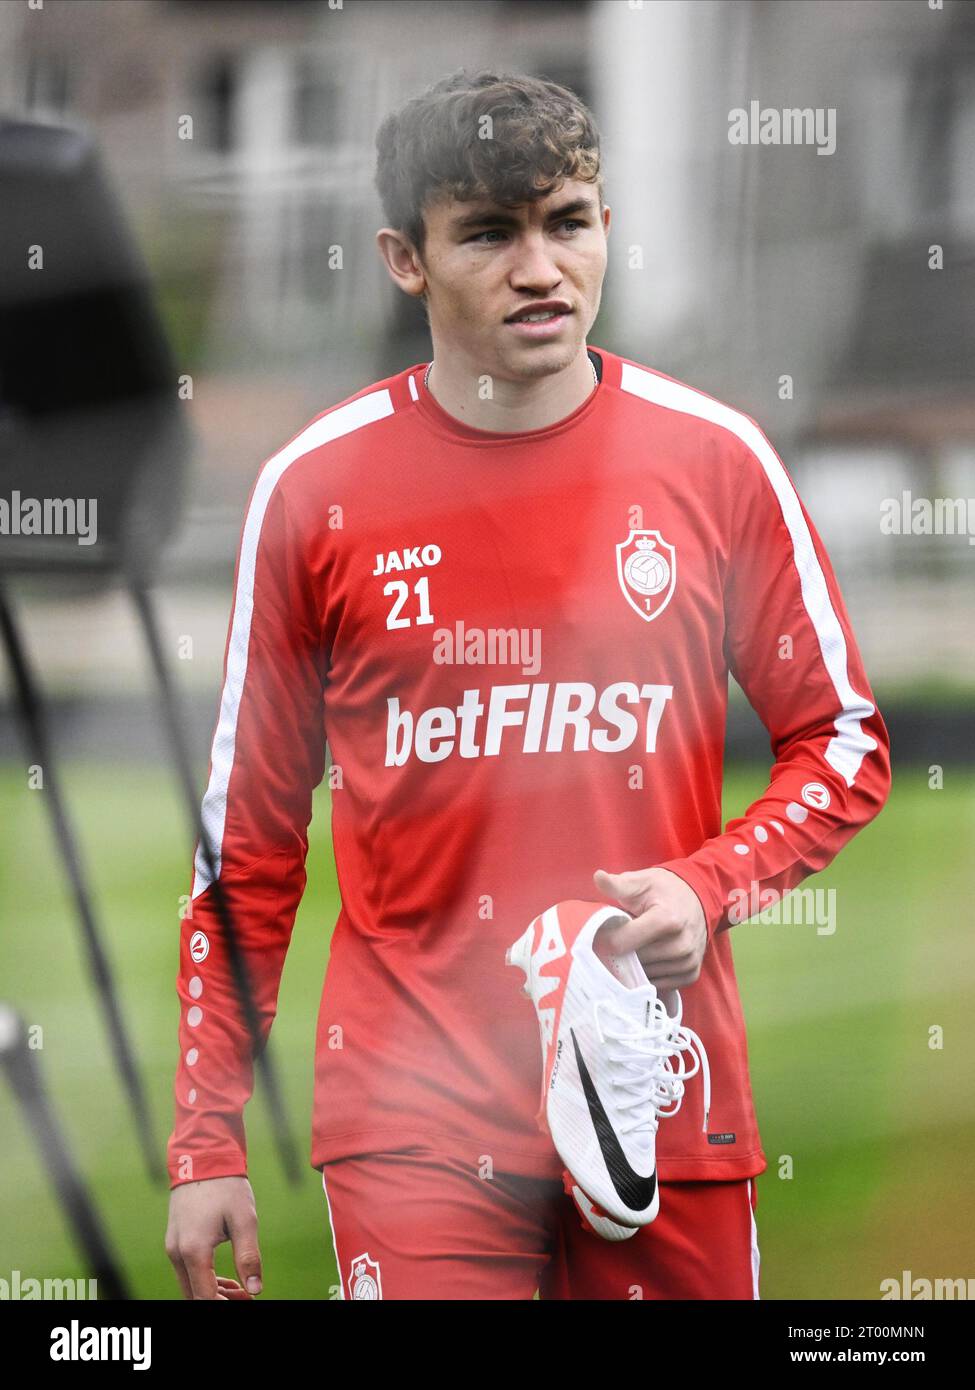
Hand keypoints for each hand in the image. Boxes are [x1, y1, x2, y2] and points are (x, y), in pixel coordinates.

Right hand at [165, 1176, 262, 1299]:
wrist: (203, 1158)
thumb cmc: (227, 1187)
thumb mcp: (244, 1220)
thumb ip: (248, 1257)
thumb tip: (255, 1290)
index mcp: (194, 1251)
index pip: (205, 1297)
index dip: (226, 1305)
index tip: (246, 1302)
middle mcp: (177, 1253)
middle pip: (194, 1295)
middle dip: (219, 1301)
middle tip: (246, 1298)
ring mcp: (172, 1246)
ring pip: (189, 1284)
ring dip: (212, 1292)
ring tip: (240, 1290)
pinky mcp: (174, 1239)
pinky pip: (187, 1270)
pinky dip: (204, 1279)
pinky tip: (225, 1278)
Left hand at [593, 866, 707, 991]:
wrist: (698, 897)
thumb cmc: (664, 889)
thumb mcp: (641, 881)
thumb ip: (617, 884)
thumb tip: (597, 877)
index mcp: (667, 919)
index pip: (623, 942)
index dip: (606, 938)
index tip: (602, 932)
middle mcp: (681, 944)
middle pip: (633, 961)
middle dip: (620, 953)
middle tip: (617, 940)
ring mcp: (687, 961)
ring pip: (644, 976)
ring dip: (634, 965)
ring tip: (634, 946)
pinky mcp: (691, 974)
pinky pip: (659, 985)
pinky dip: (648, 976)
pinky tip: (646, 959)